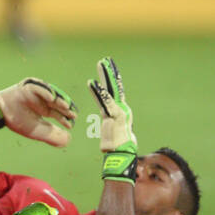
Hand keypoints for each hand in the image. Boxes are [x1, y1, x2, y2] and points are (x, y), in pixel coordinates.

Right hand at [0, 78, 75, 146]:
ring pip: (50, 94)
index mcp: (41, 110)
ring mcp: (34, 93)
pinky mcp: (27, 87)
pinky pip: (38, 87)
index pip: (56, 113)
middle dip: (65, 109)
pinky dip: (45, 92)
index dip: (64, 118)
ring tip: (65, 106)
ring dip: (58, 100)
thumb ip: (53, 136)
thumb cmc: (18, 122)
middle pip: (56, 103)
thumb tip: (68, 140)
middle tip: (73, 114)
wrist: (1, 114)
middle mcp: (40, 101)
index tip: (71, 125)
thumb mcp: (38, 131)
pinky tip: (52, 98)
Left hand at [88, 57, 136, 182]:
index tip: (106, 69)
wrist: (122, 155)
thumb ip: (109, 131)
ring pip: (111, 89)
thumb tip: (106, 137)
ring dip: (105, 76)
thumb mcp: (111, 135)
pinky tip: (92, 82)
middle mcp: (120, 108)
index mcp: (117, 111)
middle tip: (105, 60)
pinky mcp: (114, 115)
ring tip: (101, 63)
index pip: (112, 92)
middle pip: (113, 86)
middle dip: (109, 73)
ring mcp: (118, 110)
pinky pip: (105, 100)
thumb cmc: (117, 147)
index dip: (108, 81)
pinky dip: (98, 91)